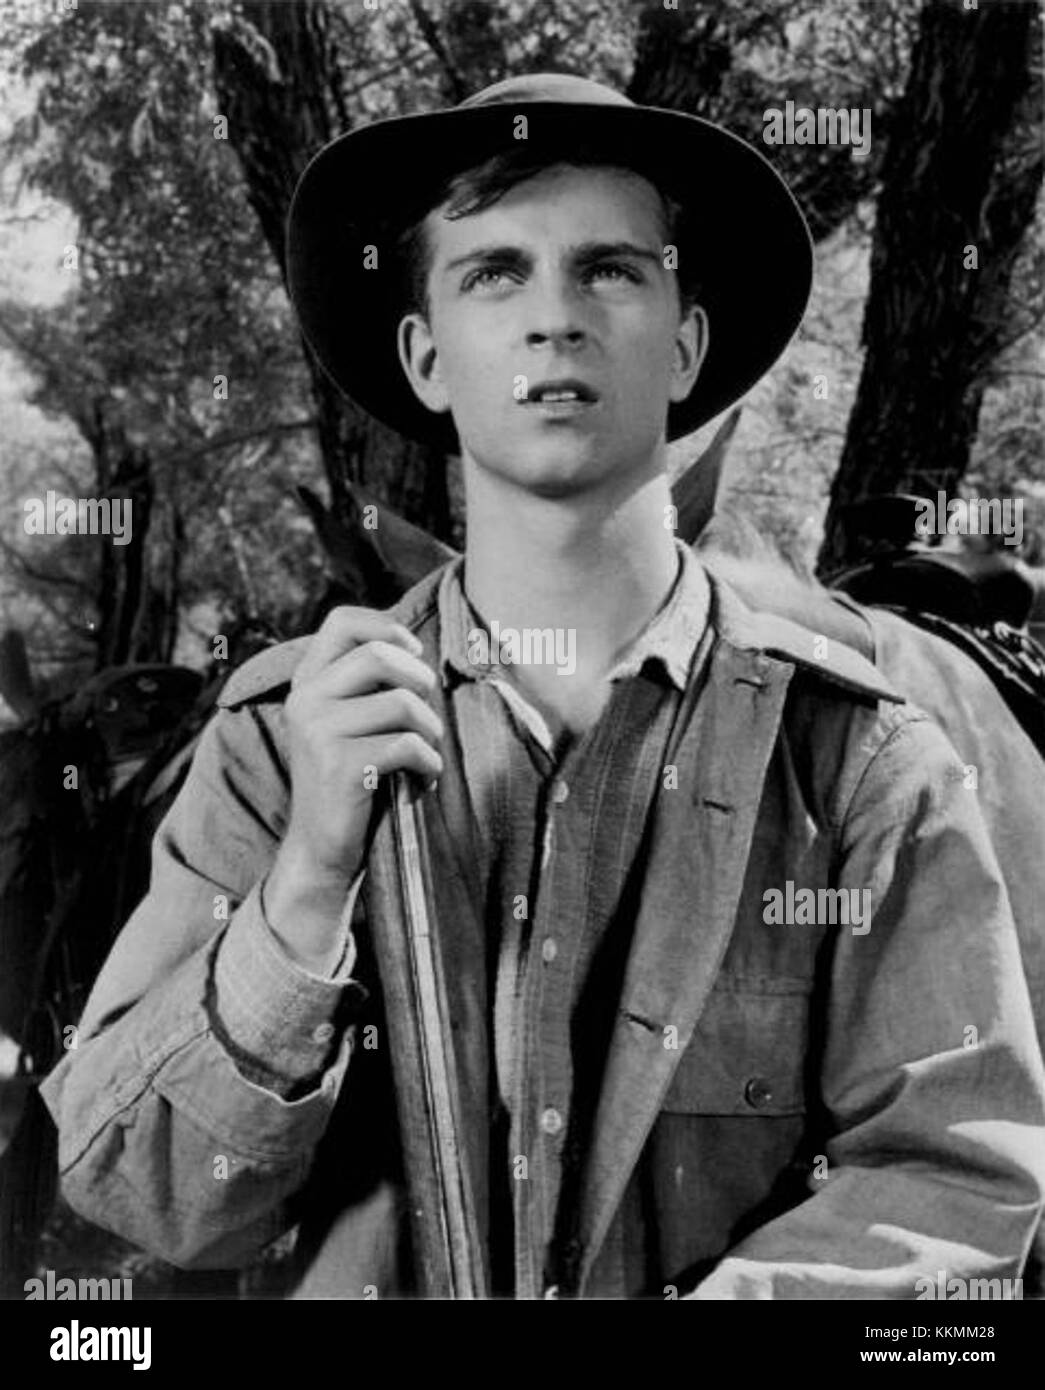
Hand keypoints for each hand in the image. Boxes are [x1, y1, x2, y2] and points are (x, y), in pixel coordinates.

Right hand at [264, 608, 442, 969]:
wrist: (322, 849)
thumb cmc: (351, 780)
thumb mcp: (347, 721)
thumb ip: (365, 685)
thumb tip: (415, 649)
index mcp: (306, 682)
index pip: (342, 621)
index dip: (387, 627)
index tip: (414, 655)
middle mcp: (304, 700)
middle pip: (380, 655)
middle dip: (420, 682)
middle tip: (425, 718)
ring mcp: (318, 731)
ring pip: (402, 703)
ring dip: (430, 731)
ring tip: (424, 755)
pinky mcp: (340, 764)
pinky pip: (409, 745)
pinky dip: (429, 766)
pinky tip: (420, 782)